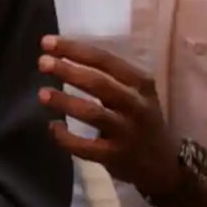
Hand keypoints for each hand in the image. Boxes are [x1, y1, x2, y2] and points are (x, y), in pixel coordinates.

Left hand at [37, 36, 180, 196]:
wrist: (164, 164)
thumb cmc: (140, 119)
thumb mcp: (136, 93)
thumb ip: (108, 76)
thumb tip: (62, 56)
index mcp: (140, 83)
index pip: (105, 60)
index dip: (75, 50)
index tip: (47, 42)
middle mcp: (136, 105)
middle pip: (100, 84)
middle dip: (69, 70)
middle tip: (42, 63)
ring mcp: (128, 133)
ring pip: (94, 113)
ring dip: (65, 102)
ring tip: (42, 94)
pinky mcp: (117, 157)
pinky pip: (86, 147)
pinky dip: (66, 138)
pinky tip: (53, 127)